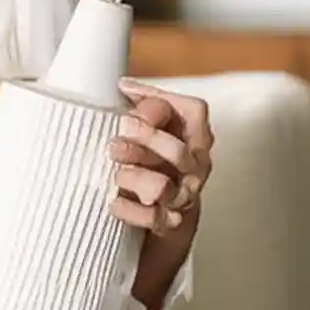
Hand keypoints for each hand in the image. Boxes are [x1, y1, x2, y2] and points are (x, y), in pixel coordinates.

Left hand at [107, 78, 214, 239]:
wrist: (161, 215)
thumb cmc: (154, 162)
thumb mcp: (151, 131)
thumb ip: (143, 108)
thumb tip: (125, 86)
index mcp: (195, 138)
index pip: (194, 111)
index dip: (160, 101)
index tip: (126, 95)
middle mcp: (195, 167)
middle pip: (177, 151)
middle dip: (144, 141)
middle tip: (116, 139)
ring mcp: (183, 196)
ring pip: (162, 186)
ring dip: (134, 178)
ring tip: (116, 174)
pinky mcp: (168, 222)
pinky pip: (150, 218)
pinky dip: (128, 209)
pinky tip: (114, 200)